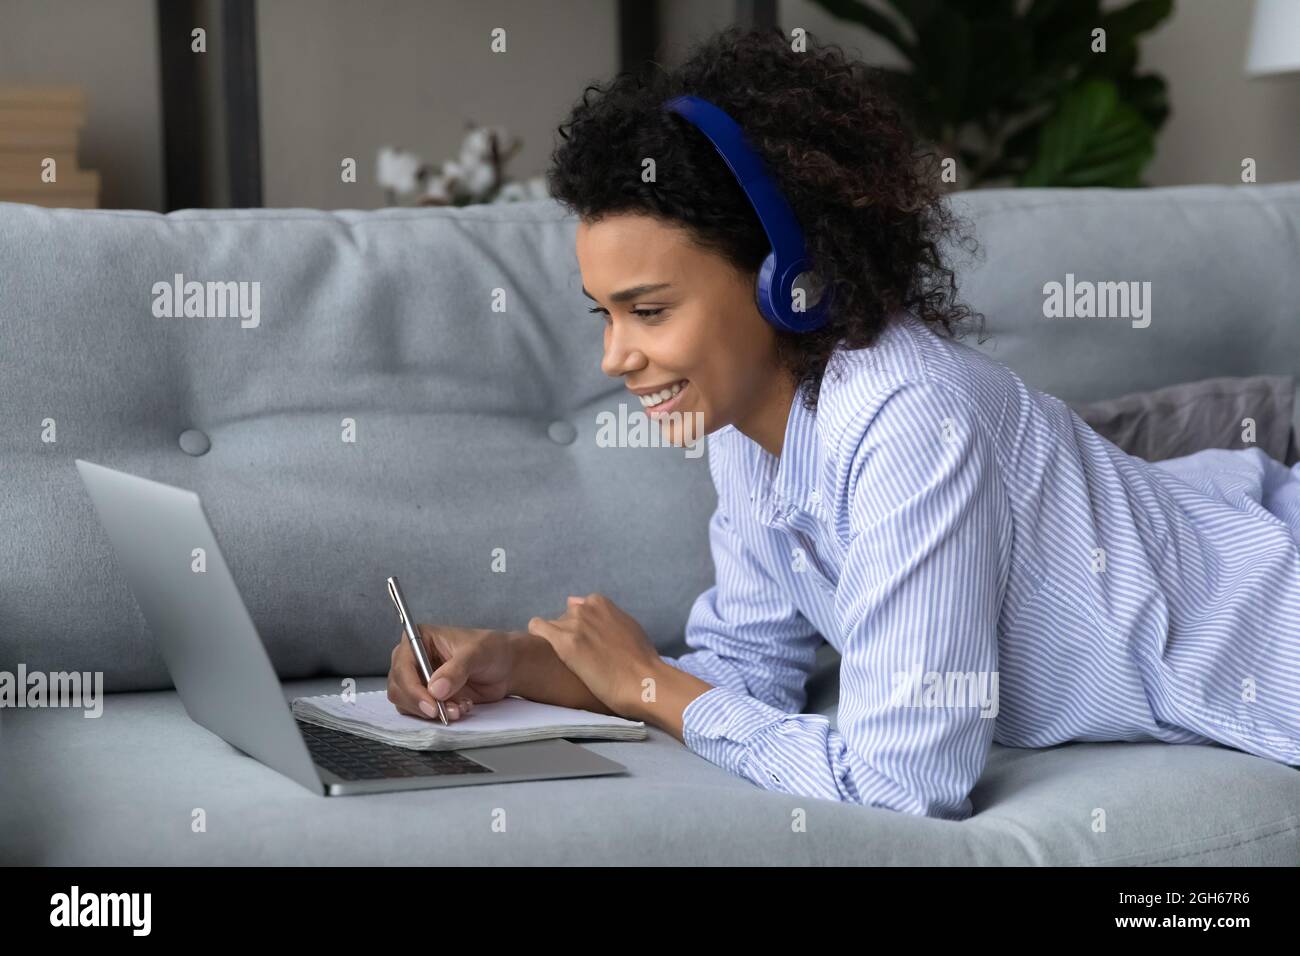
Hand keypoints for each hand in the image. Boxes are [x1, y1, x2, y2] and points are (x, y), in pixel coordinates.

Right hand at [386, 625, 513, 721]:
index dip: (412, 687)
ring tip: (459, 709)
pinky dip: (438, 716)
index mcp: (419, 638)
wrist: (506, 667)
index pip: (402, 664)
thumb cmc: (491, 649)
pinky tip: (460, 708)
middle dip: (420, 703)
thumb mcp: (476, 653)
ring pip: (406, 703)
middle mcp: (413, 659)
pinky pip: (421, 712)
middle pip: (398, 687)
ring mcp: (419, 679)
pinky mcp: (427, 696)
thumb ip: (456, 669)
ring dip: (430, 712)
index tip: (431, 704)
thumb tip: (435, 689)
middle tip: (442, 712)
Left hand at [527, 593, 662, 716]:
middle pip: (563, 619)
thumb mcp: (628, 628)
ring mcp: (575, 623)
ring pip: (550, 627)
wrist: (643, 681)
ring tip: (566, 664)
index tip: (585, 646)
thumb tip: (586, 610)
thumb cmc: (641, 661)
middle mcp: (586, 608)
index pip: (577, 609)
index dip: (579, 629)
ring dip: (555, 642)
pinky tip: (542, 654)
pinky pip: (537, 628)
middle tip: (579, 659)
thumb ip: (607, 618)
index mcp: (601, 603)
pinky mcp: (564, 641)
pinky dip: (537, 637)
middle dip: (567, 635)